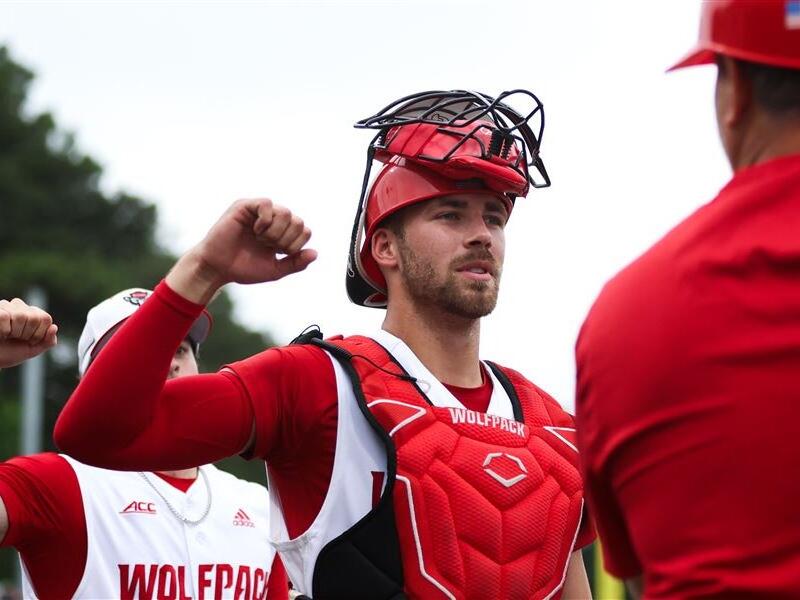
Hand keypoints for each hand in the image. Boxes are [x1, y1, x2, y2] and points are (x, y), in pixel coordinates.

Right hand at [0, 298, 57, 368]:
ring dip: (14, 332)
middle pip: (33, 318)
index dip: (39, 334)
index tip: (30, 340)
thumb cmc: (10, 352)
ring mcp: (5, 306)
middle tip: (16, 338)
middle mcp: (19, 306)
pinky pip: (4, 317)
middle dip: (26, 334)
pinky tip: (0, 333)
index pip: (45, 318)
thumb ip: (48, 342)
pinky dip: (3, 330)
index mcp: (32, 313)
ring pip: (20, 316)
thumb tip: (54, 327)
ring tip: (7, 335)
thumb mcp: (33, 350)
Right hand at [167, 198, 316, 303]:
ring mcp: (259, 211)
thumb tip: (315, 253)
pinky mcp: (245, 206)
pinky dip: (265, 221)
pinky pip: (267, 204)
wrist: (218, 268)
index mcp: (281, 233)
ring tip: (261, 239)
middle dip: (287, 240)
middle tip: (269, 247)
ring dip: (276, 232)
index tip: (279, 253)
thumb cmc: (243, 268)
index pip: (304, 230)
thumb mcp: (275, 270)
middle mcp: (272, 219)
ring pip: (285, 212)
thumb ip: (295, 263)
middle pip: (298, 221)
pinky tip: (256, 230)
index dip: (296, 244)